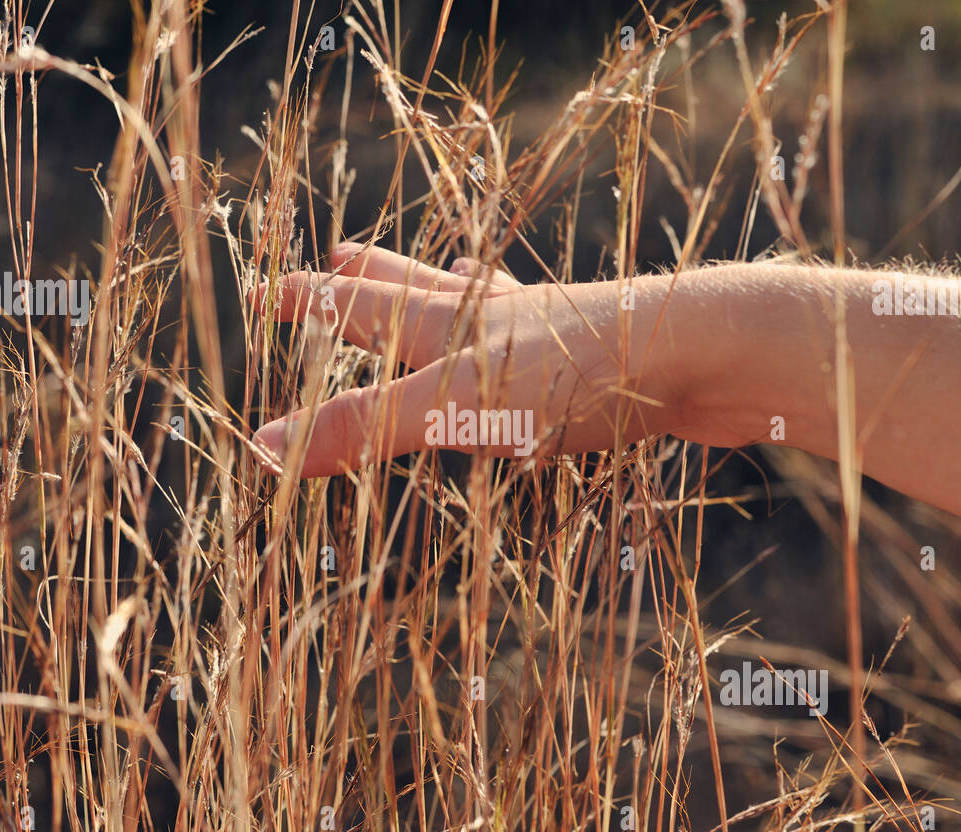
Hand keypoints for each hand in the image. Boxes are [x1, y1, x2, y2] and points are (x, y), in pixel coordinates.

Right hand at [253, 244, 738, 476]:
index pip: (356, 306)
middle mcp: (488, 317)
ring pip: (477, 301)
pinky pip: (537, 334)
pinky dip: (521, 326)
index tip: (264, 292)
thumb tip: (265, 448)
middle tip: (337, 255)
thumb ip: (366, 426)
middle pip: (412, 286)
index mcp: (443, 326)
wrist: (696, 355)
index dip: (307, 303)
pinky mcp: (591, 354)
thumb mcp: (453, 406)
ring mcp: (542, 330)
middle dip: (366, 279)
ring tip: (439, 276)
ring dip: (444, 291)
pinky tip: (544, 334)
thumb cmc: (572, 372)